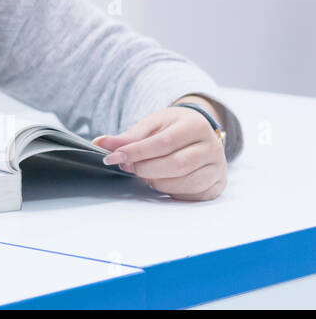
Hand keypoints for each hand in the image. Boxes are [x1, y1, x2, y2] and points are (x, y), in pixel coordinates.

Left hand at [92, 105, 226, 200]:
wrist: (199, 131)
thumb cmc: (173, 127)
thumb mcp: (152, 124)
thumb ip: (129, 136)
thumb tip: (101, 143)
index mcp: (195, 126)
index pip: (163, 143)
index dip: (136, 152)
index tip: (113, 157)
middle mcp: (212, 147)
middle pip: (176, 164)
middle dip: (146, 169)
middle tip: (129, 167)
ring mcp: (217, 168)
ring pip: (185, 182)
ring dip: (158, 182)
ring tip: (146, 174)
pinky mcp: (217, 185)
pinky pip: (193, 195)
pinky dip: (172, 191)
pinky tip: (163, 182)